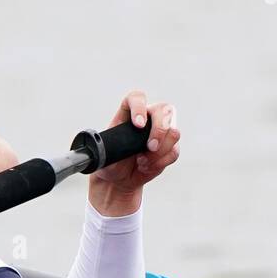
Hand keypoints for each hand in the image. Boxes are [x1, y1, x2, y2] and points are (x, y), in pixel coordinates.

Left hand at [90, 89, 179, 213]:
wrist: (117, 179)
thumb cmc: (109, 162)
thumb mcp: (102, 152)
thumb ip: (104, 147)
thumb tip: (103, 147)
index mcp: (128, 113)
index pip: (137, 98)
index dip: (140, 107)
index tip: (138, 125)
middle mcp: (147, 119)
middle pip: (164, 110)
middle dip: (160, 130)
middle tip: (150, 147)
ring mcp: (160, 133)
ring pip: (174, 132)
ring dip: (160, 151)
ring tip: (142, 162)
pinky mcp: (168, 148)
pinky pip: (174, 151)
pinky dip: (161, 162)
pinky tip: (147, 167)